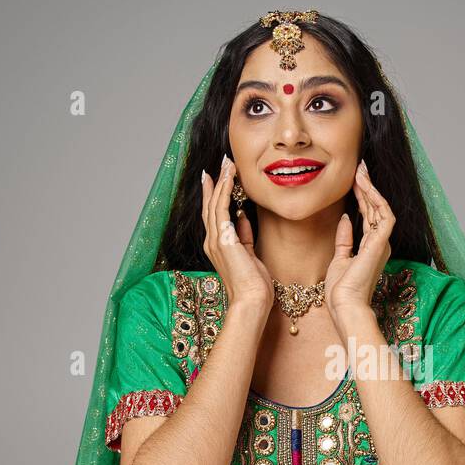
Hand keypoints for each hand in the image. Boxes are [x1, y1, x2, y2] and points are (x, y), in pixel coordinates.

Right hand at [201, 154, 272, 311]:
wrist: (251, 301)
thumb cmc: (254, 285)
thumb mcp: (249, 254)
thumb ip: (244, 235)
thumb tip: (242, 217)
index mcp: (217, 246)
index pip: (213, 214)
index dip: (214, 194)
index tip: (216, 176)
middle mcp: (212, 241)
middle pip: (211, 205)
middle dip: (216, 182)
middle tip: (222, 162)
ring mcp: (215, 240)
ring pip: (215, 203)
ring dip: (221, 181)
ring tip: (226, 163)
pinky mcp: (224, 239)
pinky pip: (222, 209)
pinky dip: (225, 191)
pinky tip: (229, 178)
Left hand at [325, 159, 392, 322]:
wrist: (345, 305)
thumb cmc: (341, 289)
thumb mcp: (340, 258)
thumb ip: (345, 238)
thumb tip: (345, 219)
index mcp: (371, 247)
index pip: (369, 215)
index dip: (362, 196)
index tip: (354, 179)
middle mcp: (380, 243)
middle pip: (375, 208)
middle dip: (367, 186)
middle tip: (360, 166)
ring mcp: (382, 243)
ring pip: (381, 208)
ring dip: (371, 188)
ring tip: (361, 171)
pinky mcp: (381, 243)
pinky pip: (384, 215)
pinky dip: (376, 199)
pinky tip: (365, 186)